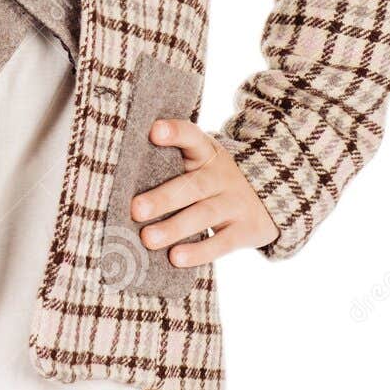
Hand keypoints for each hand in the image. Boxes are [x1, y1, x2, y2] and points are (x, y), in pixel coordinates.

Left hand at [130, 120, 278, 266]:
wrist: (270, 197)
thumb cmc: (213, 180)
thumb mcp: (201, 163)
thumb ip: (170, 163)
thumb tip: (119, 178)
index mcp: (206, 153)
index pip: (192, 137)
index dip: (175, 133)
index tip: (154, 131)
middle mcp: (222, 175)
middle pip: (193, 185)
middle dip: (163, 198)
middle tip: (135, 210)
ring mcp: (236, 202)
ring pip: (204, 215)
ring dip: (175, 228)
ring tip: (148, 239)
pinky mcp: (246, 230)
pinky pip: (222, 242)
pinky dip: (199, 251)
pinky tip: (176, 258)